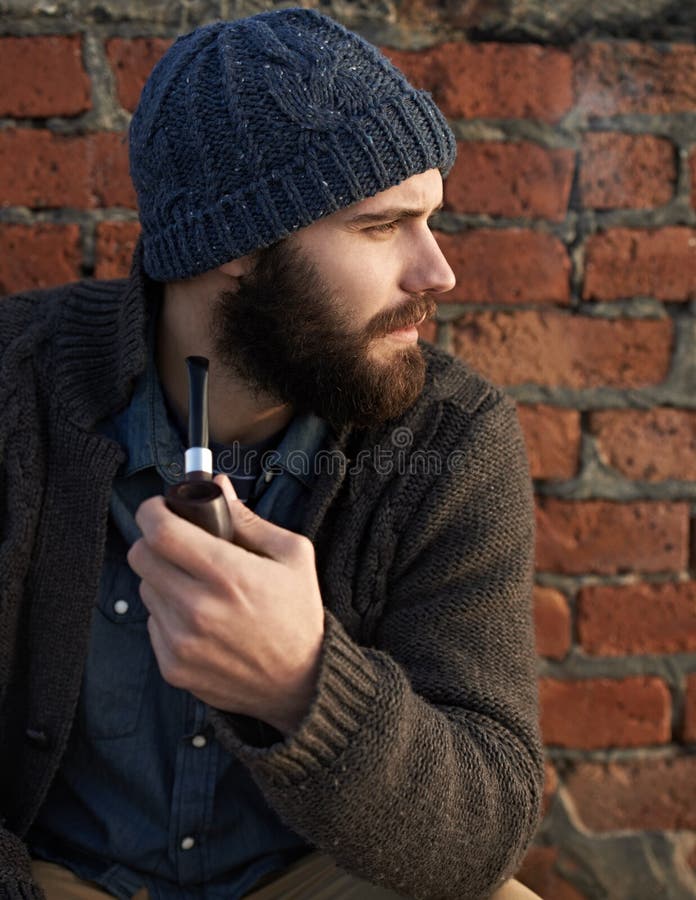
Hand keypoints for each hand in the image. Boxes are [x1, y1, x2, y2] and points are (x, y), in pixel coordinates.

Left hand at [127, 475, 324, 735]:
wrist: (302, 684)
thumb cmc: (299, 614)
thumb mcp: (292, 555)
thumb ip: (247, 518)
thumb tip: (216, 485)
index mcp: (228, 575)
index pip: (159, 530)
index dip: (152, 511)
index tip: (161, 508)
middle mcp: (197, 609)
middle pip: (141, 556)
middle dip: (155, 541)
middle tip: (178, 543)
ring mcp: (180, 642)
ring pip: (145, 588)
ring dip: (163, 578)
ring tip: (196, 585)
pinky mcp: (172, 667)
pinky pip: (152, 622)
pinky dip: (168, 613)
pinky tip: (199, 619)